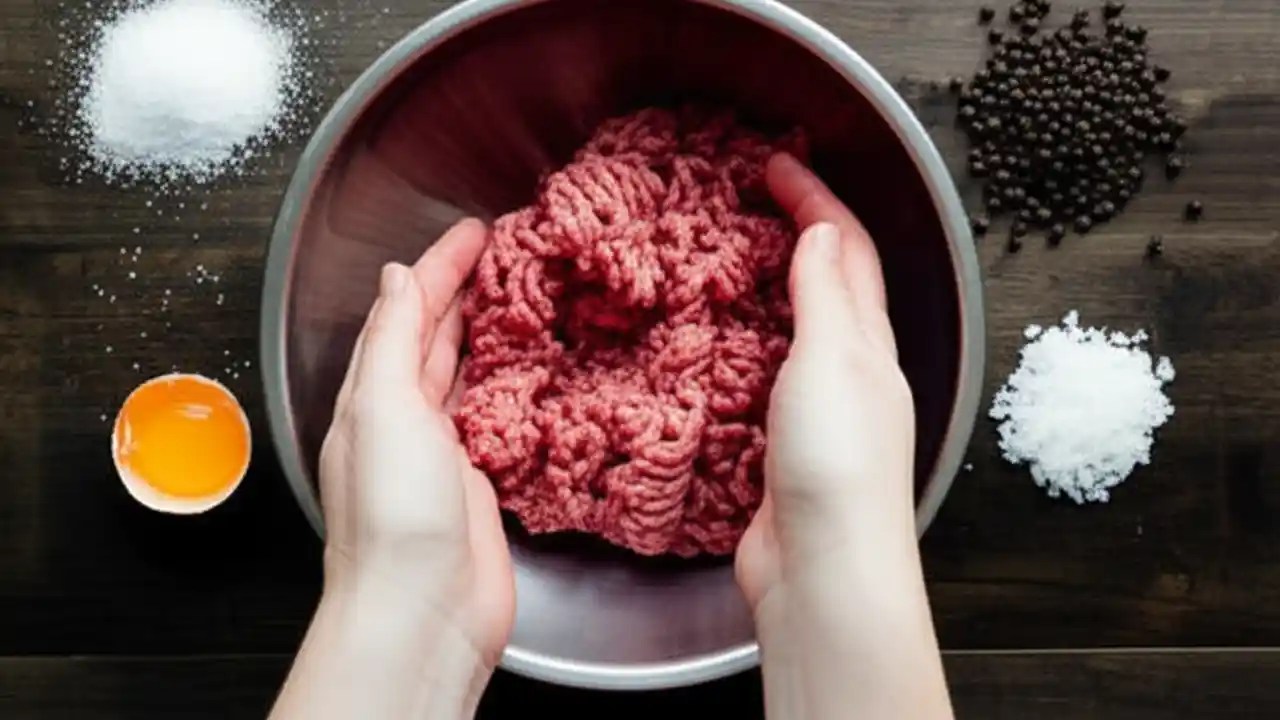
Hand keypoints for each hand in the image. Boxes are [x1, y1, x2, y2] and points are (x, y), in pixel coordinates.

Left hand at [271, 219, 512, 719]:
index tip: (475, 231)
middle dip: (465, 291)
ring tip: (522, 296)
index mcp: (373, 395)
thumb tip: (396, 279)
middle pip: (437, 338)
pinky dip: (511, 386)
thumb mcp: (383, 408)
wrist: (423, 609)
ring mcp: (444, 451)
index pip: (408, 312)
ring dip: (490, 333)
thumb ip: (391, 340)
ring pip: (467, 374)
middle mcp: (406, 418)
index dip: (439, 267)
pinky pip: (496, 418)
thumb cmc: (395, 514)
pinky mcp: (482, 481)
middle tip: (507, 253)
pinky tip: (532, 372)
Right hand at [736, 155, 950, 719]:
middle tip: (751, 200)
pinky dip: (744, 351)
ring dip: (771, 290)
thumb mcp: (832, 360)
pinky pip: (765, 382)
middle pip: (832, 285)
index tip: (773, 162)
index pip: (847, 250)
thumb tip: (821, 229)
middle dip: (800, 234)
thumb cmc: (836, 466)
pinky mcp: (784, 452)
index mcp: (870, 345)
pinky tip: (715, 351)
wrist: (825, 574)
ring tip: (727, 262)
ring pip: (798, 332)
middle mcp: (853, 374)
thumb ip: (823, 294)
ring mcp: (819, 415)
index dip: (815, 199)